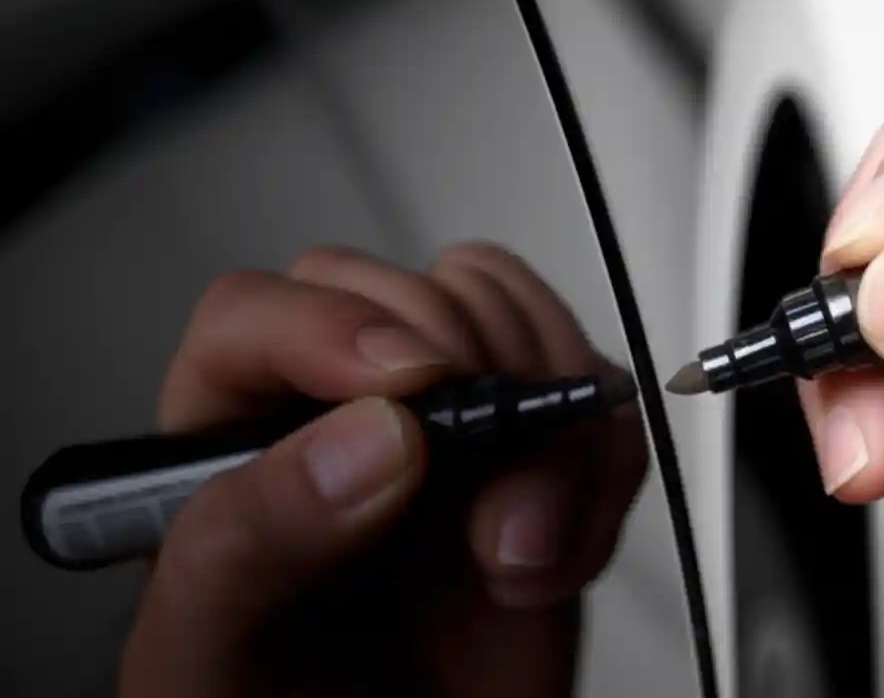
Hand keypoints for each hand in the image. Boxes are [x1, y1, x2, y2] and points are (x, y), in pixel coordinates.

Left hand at [119, 243, 646, 695]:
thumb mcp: (213, 656)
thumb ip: (251, 541)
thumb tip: (370, 436)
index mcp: (230, 449)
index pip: (260, 317)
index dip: (338, 327)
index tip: (412, 387)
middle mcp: (339, 424)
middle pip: (407, 295)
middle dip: (471, 380)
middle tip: (480, 500)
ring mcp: (446, 439)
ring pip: (508, 320)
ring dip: (547, 424)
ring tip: (515, 551)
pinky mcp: (535, 464)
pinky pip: (592, 399)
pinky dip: (603, 466)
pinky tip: (559, 555)